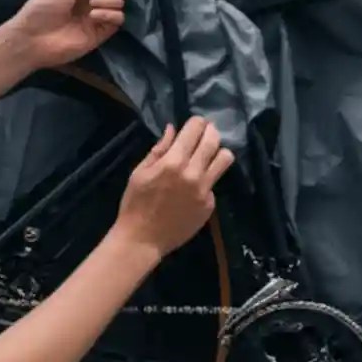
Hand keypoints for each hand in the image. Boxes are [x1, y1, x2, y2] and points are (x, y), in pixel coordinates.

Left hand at [6, 0, 131, 68]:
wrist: (34, 38)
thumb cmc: (43, 7)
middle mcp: (93, 0)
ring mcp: (99, 17)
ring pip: (120, 2)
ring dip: (108, 0)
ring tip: (91, 6)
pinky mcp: (102, 32)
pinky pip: (118, 19)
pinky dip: (109, 14)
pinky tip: (94, 17)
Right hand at [110, 117, 235, 259]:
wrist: (143, 239)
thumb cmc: (135, 204)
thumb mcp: (139, 172)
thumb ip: (159, 149)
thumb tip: (172, 129)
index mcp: (173, 162)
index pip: (195, 130)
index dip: (196, 122)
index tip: (195, 123)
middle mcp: (193, 173)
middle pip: (214, 140)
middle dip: (210, 131)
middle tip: (206, 132)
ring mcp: (204, 190)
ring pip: (225, 159)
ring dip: (218, 152)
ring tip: (209, 155)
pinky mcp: (210, 204)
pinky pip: (215, 183)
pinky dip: (208, 179)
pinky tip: (195, 185)